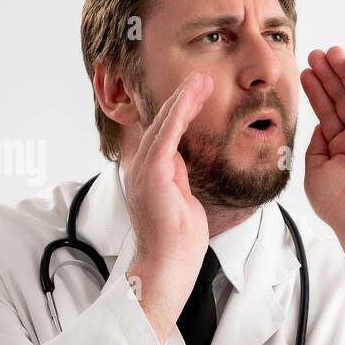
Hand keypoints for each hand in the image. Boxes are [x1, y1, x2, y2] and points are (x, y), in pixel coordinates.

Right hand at [123, 70, 213, 342]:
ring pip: (164, 124)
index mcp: (152, 175)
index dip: (180, 112)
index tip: (197, 94)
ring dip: (183, 99)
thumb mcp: (183, 202)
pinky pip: (167, 136)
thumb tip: (183, 161)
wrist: (167, 266)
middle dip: (182, 99)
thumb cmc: (178, 243)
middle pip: (163, 123)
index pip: (166, 135)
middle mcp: (143, 168)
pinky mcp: (153, 175)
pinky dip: (179, 114)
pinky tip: (191, 97)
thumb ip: (179, 178)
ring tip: (200, 80)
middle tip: (200, 78)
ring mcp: (146, 171)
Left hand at [301, 47, 344, 272]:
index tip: (305, 70)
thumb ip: (316, 143)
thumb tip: (321, 123)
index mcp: (340, 146)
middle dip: (329, 76)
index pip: (327, 111)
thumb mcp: (315, 168)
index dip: (316, 90)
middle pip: (342, 98)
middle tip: (316, 53)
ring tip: (331, 52)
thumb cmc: (338, 204)